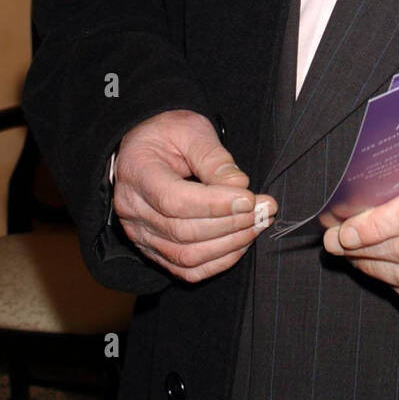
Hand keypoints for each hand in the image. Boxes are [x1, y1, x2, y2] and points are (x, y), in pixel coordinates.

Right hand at [113, 109, 276, 281]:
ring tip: (258, 224)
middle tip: (265, 209)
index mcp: (137, 174)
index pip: (173, 200)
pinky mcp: (153, 250)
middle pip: (183, 231)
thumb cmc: (168, 134)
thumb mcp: (191, 130)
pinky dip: (218, 261)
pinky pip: (186, 269)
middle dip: (231, 223)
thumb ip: (213, 157)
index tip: (249, 198)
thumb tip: (239, 185)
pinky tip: (241, 242)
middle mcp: (133, 210)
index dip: (215, 204)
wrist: (145, 148)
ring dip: (229, 244)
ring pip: (186, 255)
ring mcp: (141, 235)